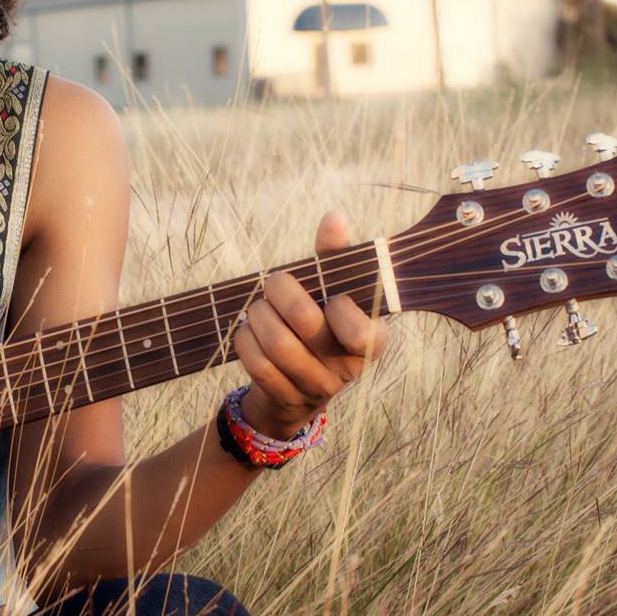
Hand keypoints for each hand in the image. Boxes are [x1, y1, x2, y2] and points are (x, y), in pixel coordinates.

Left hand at [232, 210, 385, 438]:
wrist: (299, 383)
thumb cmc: (322, 323)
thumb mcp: (333, 291)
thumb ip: (335, 257)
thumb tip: (333, 217)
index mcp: (370, 340)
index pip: (361, 332)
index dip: (340, 308)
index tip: (331, 297)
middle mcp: (347, 368)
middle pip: (304, 321)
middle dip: (281, 292)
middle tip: (274, 283)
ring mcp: (315, 386)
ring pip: (277, 344)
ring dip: (259, 315)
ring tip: (259, 307)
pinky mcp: (285, 397)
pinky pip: (257, 363)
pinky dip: (246, 339)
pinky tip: (249, 330)